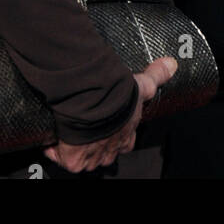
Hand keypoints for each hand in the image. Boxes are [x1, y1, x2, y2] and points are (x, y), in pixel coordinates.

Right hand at [44, 56, 176, 173]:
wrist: (96, 99)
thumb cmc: (119, 94)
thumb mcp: (142, 84)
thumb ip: (156, 75)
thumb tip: (171, 65)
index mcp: (126, 134)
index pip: (124, 141)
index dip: (118, 134)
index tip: (110, 123)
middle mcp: (111, 148)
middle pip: (103, 152)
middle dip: (96, 142)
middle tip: (85, 125)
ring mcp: (93, 156)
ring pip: (84, 156)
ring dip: (76, 146)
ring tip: (67, 130)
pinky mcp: (74, 159)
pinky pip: (61, 157)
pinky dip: (54, 148)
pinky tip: (52, 136)